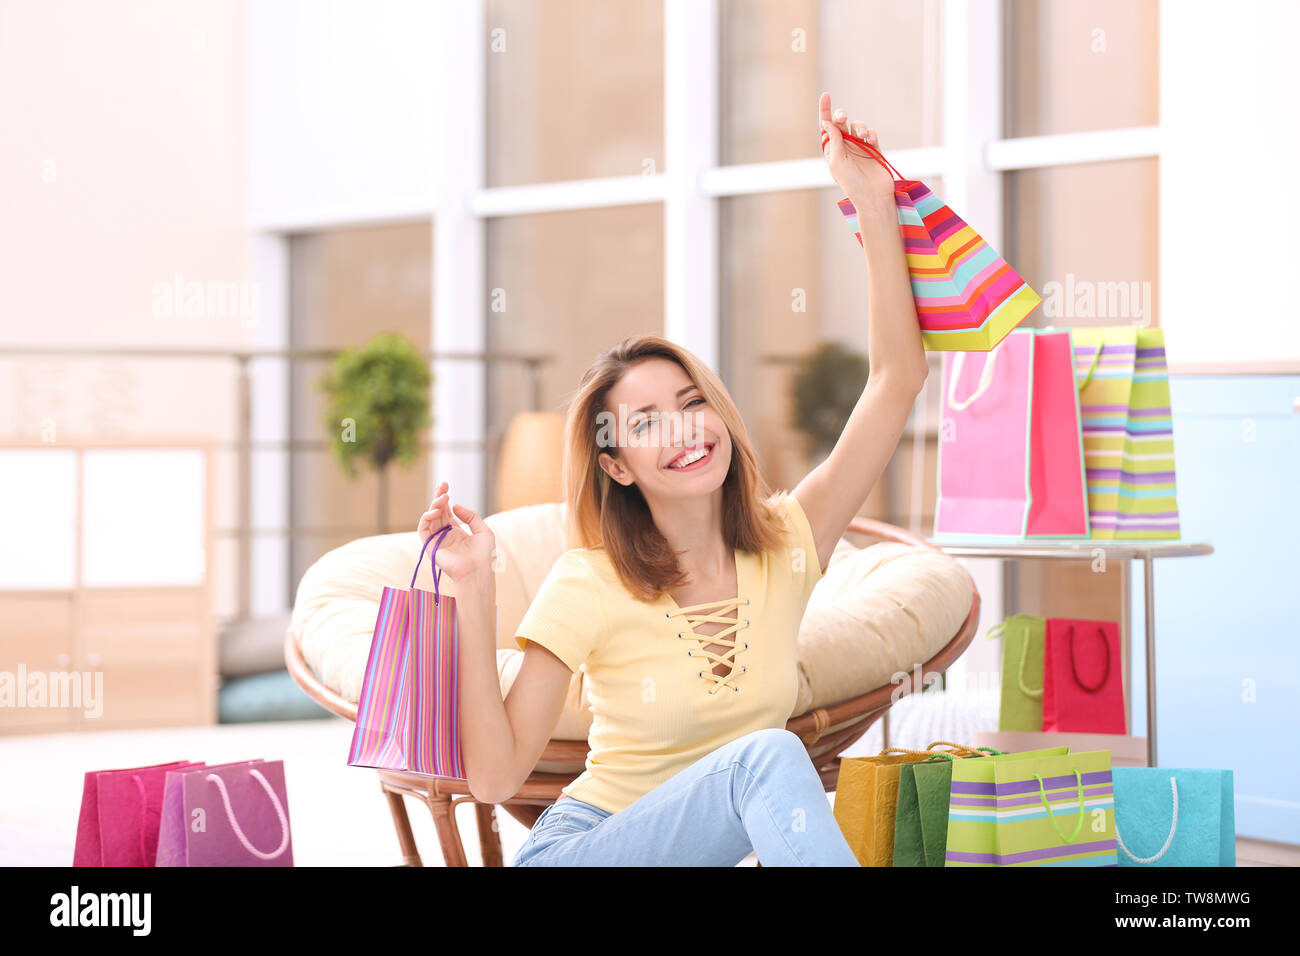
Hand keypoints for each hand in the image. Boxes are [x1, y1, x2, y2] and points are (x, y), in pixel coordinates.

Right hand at [416, 481, 495, 584]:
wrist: (479, 571)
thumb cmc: (484, 555)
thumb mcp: (483, 530)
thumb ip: (471, 516)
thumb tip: (455, 506)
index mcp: (456, 531)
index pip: (446, 511)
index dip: (444, 498)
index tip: (446, 485)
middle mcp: (445, 535)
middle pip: (437, 512)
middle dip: (438, 497)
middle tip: (443, 486)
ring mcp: (437, 540)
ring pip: (429, 518)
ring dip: (434, 505)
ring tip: (443, 498)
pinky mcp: (430, 547)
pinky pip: (423, 529)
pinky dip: (426, 518)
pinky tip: (435, 511)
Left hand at [818, 92, 895, 213]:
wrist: (872, 195)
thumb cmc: (851, 182)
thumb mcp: (837, 161)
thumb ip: (834, 140)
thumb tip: (826, 122)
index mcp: (831, 150)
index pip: (826, 127)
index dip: (825, 110)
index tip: (826, 95)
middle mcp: (844, 146)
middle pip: (841, 122)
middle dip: (841, 116)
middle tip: (842, 117)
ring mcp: (859, 147)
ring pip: (857, 126)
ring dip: (859, 127)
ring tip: (862, 136)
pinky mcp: (873, 148)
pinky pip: (871, 133)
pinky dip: (870, 134)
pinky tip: (870, 141)